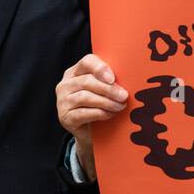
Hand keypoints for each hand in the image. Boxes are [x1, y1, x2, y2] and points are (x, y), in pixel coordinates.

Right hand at [57, 53, 129, 177]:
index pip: (87, 62)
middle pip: (87, 81)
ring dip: (106, 102)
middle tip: (124, 96)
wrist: (90, 132)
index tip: (113, 78)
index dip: (100, 68)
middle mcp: (65, 84)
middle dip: (109, 89)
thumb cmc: (100, 105)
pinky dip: (100, 113)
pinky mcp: (65, 117)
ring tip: (121, 106)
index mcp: (75, 72)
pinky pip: (84, 113)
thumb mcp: (104, 90)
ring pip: (85, 97)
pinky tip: (111, 114)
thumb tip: (131, 76)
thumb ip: (111, 81)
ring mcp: (62, 101)